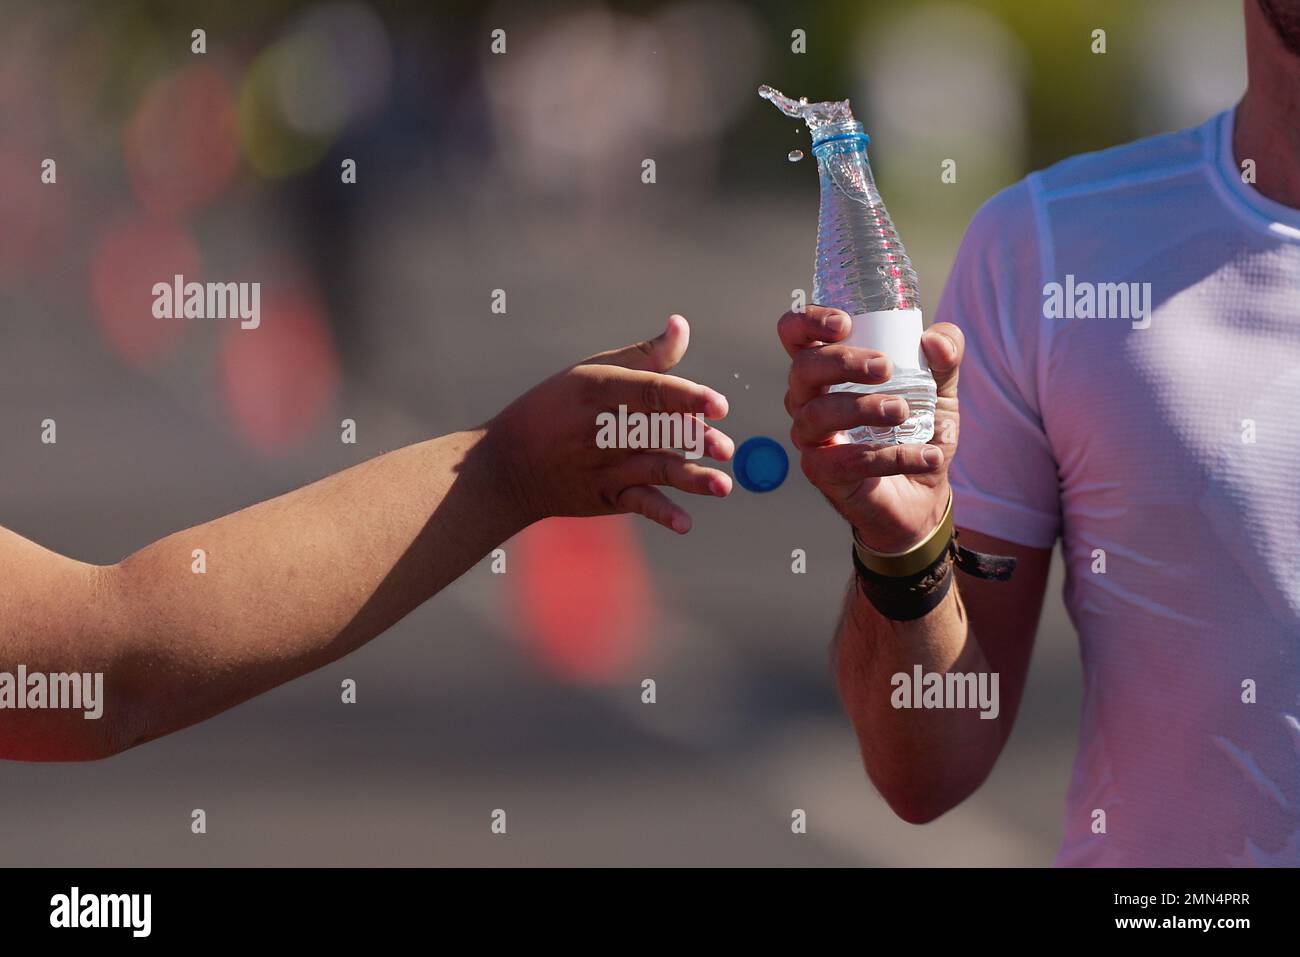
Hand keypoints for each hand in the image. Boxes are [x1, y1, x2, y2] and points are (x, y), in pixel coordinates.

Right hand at [489, 314, 733, 533]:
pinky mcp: (605, 496)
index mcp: (601, 389)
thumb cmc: (557, 407)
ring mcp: (604, 466)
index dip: (687, 397)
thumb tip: (682, 325)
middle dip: (693, 441)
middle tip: (725, 447)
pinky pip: (637, 505)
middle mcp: (602, 428)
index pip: (651, 391)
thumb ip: (646, 356)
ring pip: (654, 470)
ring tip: (722, 486)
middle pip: (657, 432)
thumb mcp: (592, 373)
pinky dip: (661, 514)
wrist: (507, 465)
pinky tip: (685, 523)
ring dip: (689, 479)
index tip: (719, 405)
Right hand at [779, 305, 962, 552]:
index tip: (844, 322)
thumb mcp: (940, 390)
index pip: (796, 336)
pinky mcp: (823, 473)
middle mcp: (808, 400)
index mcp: (828, 370)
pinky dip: (891, 456)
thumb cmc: (917, 432)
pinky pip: (847, 460)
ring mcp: (811, 438)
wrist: (922, 494)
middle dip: (841, 361)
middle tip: (884, 367)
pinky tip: (927, 456)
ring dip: (863, 408)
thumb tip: (936, 340)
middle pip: (803, 369)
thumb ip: (945, 359)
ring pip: (818, 414)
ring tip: (903, 412)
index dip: (807, 322)